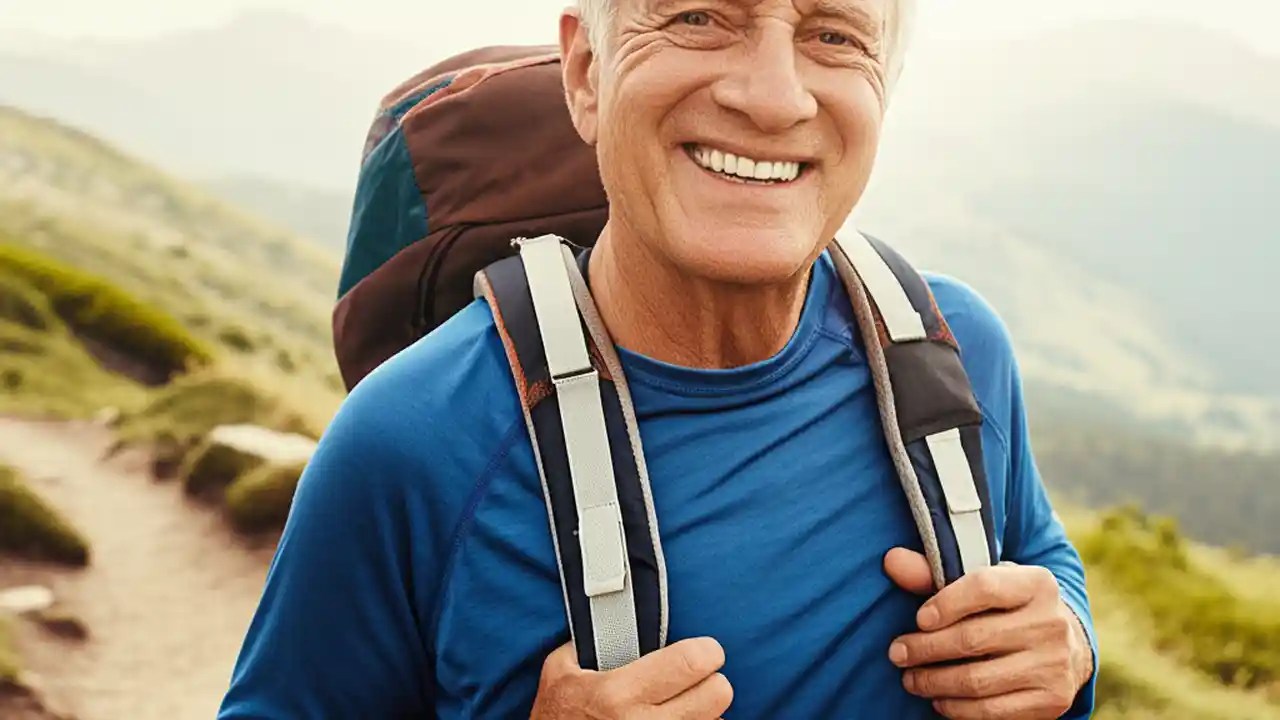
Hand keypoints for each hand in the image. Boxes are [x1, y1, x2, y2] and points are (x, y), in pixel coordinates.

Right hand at [530, 637, 733, 718]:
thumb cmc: (555, 717)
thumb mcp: (559, 671)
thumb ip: (590, 641)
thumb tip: (618, 617)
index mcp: (617, 694)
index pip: (691, 662)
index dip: (706, 651)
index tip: (705, 650)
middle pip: (718, 694)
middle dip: (712, 680)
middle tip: (698, 677)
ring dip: (707, 711)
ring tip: (687, 705)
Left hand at [883, 548, 1092, 719]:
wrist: (1066, 647)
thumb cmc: (1007, 609)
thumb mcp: (980, 583)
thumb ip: (933, 572)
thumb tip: (891, 562)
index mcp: (1037, 584)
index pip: (984, 587)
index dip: (944, 603)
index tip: (918, 619)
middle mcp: (1051, 623)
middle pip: (974, 638)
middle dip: (926, 649)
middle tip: (897, 653)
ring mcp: (1054, 665)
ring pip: (978, 680)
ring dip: (934, 682)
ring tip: (911, 679)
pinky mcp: (1052, 701)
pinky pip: (992, 711)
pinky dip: (957, 708)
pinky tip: (939, 699)